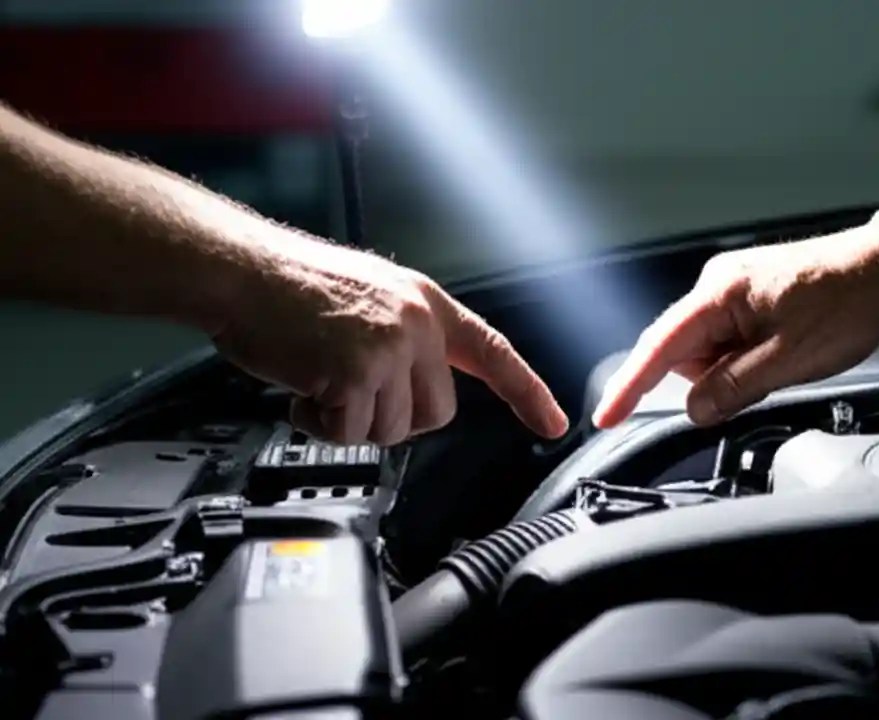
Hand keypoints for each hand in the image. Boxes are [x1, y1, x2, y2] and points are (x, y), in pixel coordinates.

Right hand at [210, 236, 568, 444]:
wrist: (239, 270)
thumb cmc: (289, 285)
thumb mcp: (372, 298)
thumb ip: (408, 338)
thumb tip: (418, 389)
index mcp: (426, 303)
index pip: (493, 351)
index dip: (526, 391)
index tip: (552, 421)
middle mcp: (416, 324)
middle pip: (435, 413)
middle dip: (392, 417)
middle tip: (349, 391)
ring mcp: (389, 348)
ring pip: (391, 430)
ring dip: (349, 421)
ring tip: (318, 379)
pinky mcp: (356, 373)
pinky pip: (348, 432)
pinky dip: (318, 424)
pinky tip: (300, 389)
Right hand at [591, 224, 878, 427]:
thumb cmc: (848, 300)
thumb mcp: (788, 360)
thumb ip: (733, 388)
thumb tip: (695, 410)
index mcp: (719, 293)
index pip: (658, 348)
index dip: (629, 387)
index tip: (606, 415)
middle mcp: (719, 284)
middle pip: (684, 353)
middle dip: (712, 379)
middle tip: (764, 379)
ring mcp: (736, 288)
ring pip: (711, 350)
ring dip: (736, 369)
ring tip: (786, 358)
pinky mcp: (754, 296)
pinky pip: (732, 339)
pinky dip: (749, 357)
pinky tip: (785, 352)